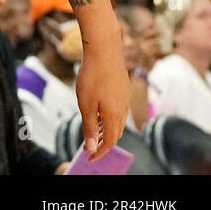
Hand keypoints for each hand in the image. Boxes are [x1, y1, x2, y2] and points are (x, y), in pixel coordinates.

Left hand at [75, 25, 129, 159]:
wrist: (105, 51)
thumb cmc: (92, 77)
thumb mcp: (86, 104)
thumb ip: (89, 127)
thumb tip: (91, 148)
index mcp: (114, 116)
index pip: (110, 142)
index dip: (100, 152)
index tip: (90, 158)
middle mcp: (123, 110)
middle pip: (115, 134)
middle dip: (103, 143)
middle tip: (90, 147)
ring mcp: (125, 100)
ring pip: (117, 122)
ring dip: (106, 130)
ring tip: (92, 131)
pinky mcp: (123, 90)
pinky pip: (118, 111)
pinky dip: (109, 118)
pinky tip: (98, 112)